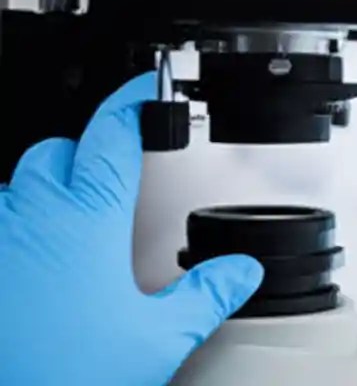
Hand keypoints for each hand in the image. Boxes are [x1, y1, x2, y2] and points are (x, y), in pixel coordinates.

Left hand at [0, 74, 263, 385]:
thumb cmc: (62, 379)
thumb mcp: (158, 341)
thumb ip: (207, 295)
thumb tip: (242, 270)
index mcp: (87, 217)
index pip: (112, 130)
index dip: (133, 100)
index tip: (145, 90)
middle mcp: (30, 215)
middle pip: (55, 151)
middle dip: (84, 157)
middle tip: (109, 182)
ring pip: (13, 188)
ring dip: (39, 196)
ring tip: (63, 233)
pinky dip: (11, 231)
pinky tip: (26, 264)